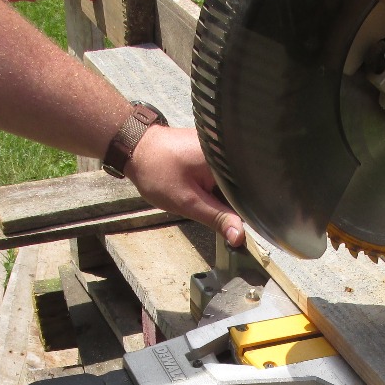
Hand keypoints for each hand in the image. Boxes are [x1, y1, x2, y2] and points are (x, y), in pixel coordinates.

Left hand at [124, 126, 243, 247]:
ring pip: (231, 182)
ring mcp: (220, 148)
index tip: (232, 227)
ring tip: (198, 192)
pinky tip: (199, 186)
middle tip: (204, 205)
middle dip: (229, 203)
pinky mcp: (212, 150)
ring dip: (221, 194)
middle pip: (241, 187)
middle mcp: (228, 149)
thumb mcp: (188, 202)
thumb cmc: (157, 171)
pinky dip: (215, 185)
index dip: (243, 213)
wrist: (135, 147)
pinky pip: (222, 173)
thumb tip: (239, 237)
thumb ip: (217, 218)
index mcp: (227, 159)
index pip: (249, 193)